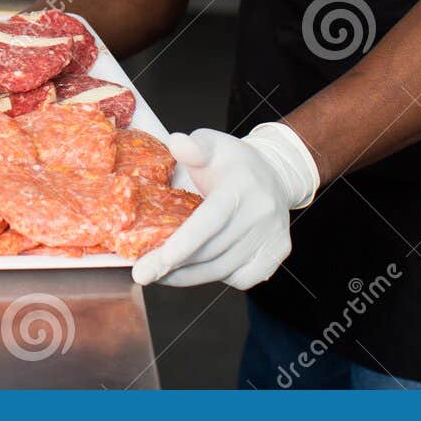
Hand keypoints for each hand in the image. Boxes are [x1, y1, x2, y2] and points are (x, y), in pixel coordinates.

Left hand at [132, 123, 319, 289]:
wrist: (275, 173)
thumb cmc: (232, 161)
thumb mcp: (211, 143)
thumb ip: (193, 146)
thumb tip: (176, 143)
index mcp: (241, 186)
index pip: (210, 220)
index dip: (185, 243)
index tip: (160, 260)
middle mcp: (261, 213)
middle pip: (212, 250)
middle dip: (174, 266)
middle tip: (143, 274)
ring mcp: (273, 235)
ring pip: (225, 268)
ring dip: (190, 276)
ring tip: (161, 275)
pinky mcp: (278, 252)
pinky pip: (242, 277)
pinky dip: (217, 277)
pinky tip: (196, 269)